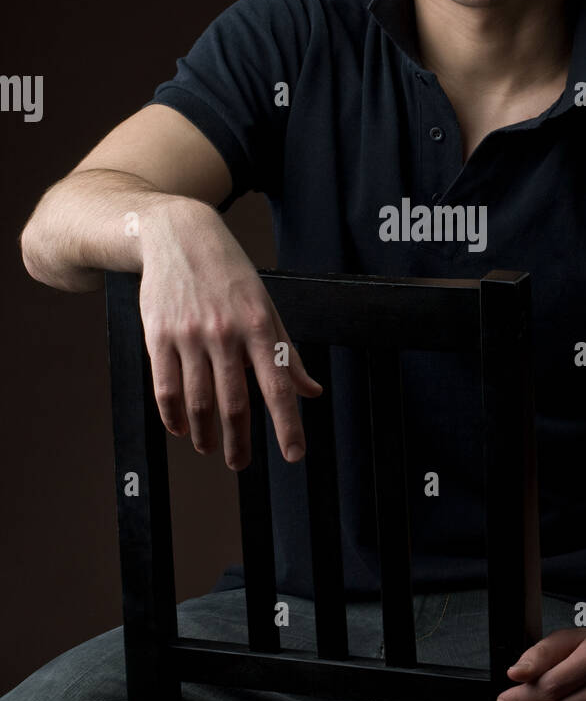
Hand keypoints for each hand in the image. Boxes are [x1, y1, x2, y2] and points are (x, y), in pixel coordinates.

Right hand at [138, 199, 322, 470]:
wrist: (178, 236)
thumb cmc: (229, 275)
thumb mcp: (266, 307)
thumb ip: (287, 353)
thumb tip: (311, 392)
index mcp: (259, 326)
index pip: (278, 385)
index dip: (288, 424)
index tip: (294, 455)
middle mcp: (225, 333)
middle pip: (234, 403)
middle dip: (238, 442)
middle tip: (239, 464)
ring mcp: (189, 335)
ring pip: (198, 401)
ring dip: (204, 434)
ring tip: (209, 448)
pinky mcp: (158, 335)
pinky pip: (166, 387)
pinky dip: (173, 415)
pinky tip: (181, 428)